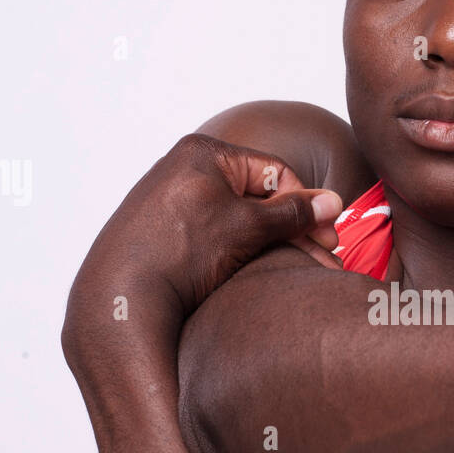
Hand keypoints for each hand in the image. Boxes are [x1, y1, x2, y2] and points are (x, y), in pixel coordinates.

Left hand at [62, 133, 343, 366]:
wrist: (120, 300)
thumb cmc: (180, 254)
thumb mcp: (246, 228)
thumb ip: (291, 213)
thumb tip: (333, 201)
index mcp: (203, 153)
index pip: (274, 173)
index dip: (305, 206)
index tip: (326, 238)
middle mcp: (184, 169)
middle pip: (257, 196)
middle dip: (292, 229)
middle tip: (321, 256)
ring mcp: (171, 201)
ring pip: (238, 219)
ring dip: (270, 244)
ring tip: (294, 271)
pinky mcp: (164, 231)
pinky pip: (214, 235)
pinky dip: (239, 252)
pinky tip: (254, 275)